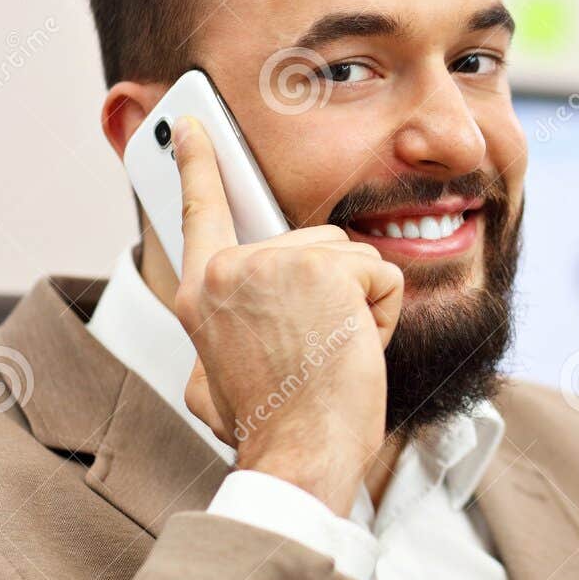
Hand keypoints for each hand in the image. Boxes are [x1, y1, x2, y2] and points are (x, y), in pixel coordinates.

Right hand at [171, 116, 402, 515]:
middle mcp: (230, 268)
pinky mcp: (324, 269)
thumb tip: (221, 311)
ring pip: (354, 257)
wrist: (299, 455)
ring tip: (330, 354)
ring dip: (360, 307)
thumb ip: (226, 328)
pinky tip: (354, 349)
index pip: (200, 211)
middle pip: (315, 243)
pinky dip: (385, 315)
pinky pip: (384, 275)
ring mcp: (275, 263)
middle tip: (312, 352)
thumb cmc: (273, 425)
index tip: (193, 124)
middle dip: (334, 294)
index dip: (198, 163)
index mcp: (202, 293)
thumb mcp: (218, 376)